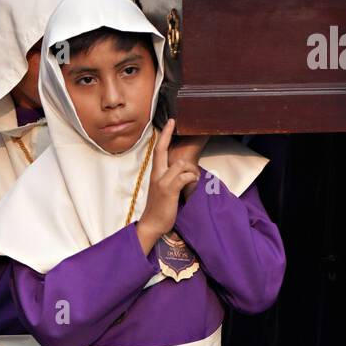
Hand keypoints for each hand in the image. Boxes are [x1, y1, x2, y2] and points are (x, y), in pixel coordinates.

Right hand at [136, 119, 200, 254]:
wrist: (152, 223)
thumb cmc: (160, 207)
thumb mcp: (163, 189)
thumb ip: (170, 177)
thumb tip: (182, 169)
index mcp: (155, 173)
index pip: (159, 150)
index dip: (164, 135)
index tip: (170, 122)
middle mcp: (157, 174)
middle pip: (162, 149)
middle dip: (168, 134)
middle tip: (173, 121)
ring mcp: (162, 181)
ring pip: (181, 164)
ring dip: (191, 170)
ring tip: (193, 180)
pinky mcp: (169, 190)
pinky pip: (185, 176)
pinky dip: (192, 179)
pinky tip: (192, 185)